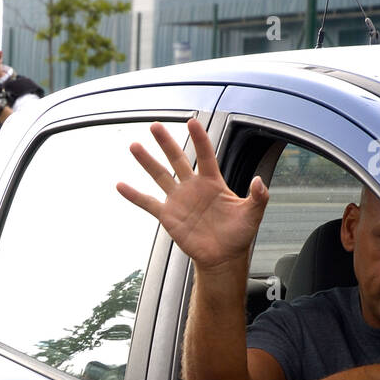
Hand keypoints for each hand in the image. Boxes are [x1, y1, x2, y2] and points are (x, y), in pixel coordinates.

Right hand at [118, 118, 268, 271]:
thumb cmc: (239, 234)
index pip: (206, 155)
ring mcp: (178, 200)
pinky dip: (134, 195)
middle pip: (177, 159)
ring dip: (147, 161)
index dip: (199, 139)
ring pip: (160, 175)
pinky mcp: (168, 216)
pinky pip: (148, 203)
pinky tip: (120, 185)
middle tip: (155, 125)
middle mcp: (193, 187)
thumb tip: (259, 181)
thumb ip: (259, 196)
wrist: (223, 257)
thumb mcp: (253, 214)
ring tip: (134, 145)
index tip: (191, 122)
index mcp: (213, 182)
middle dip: (166, 142)